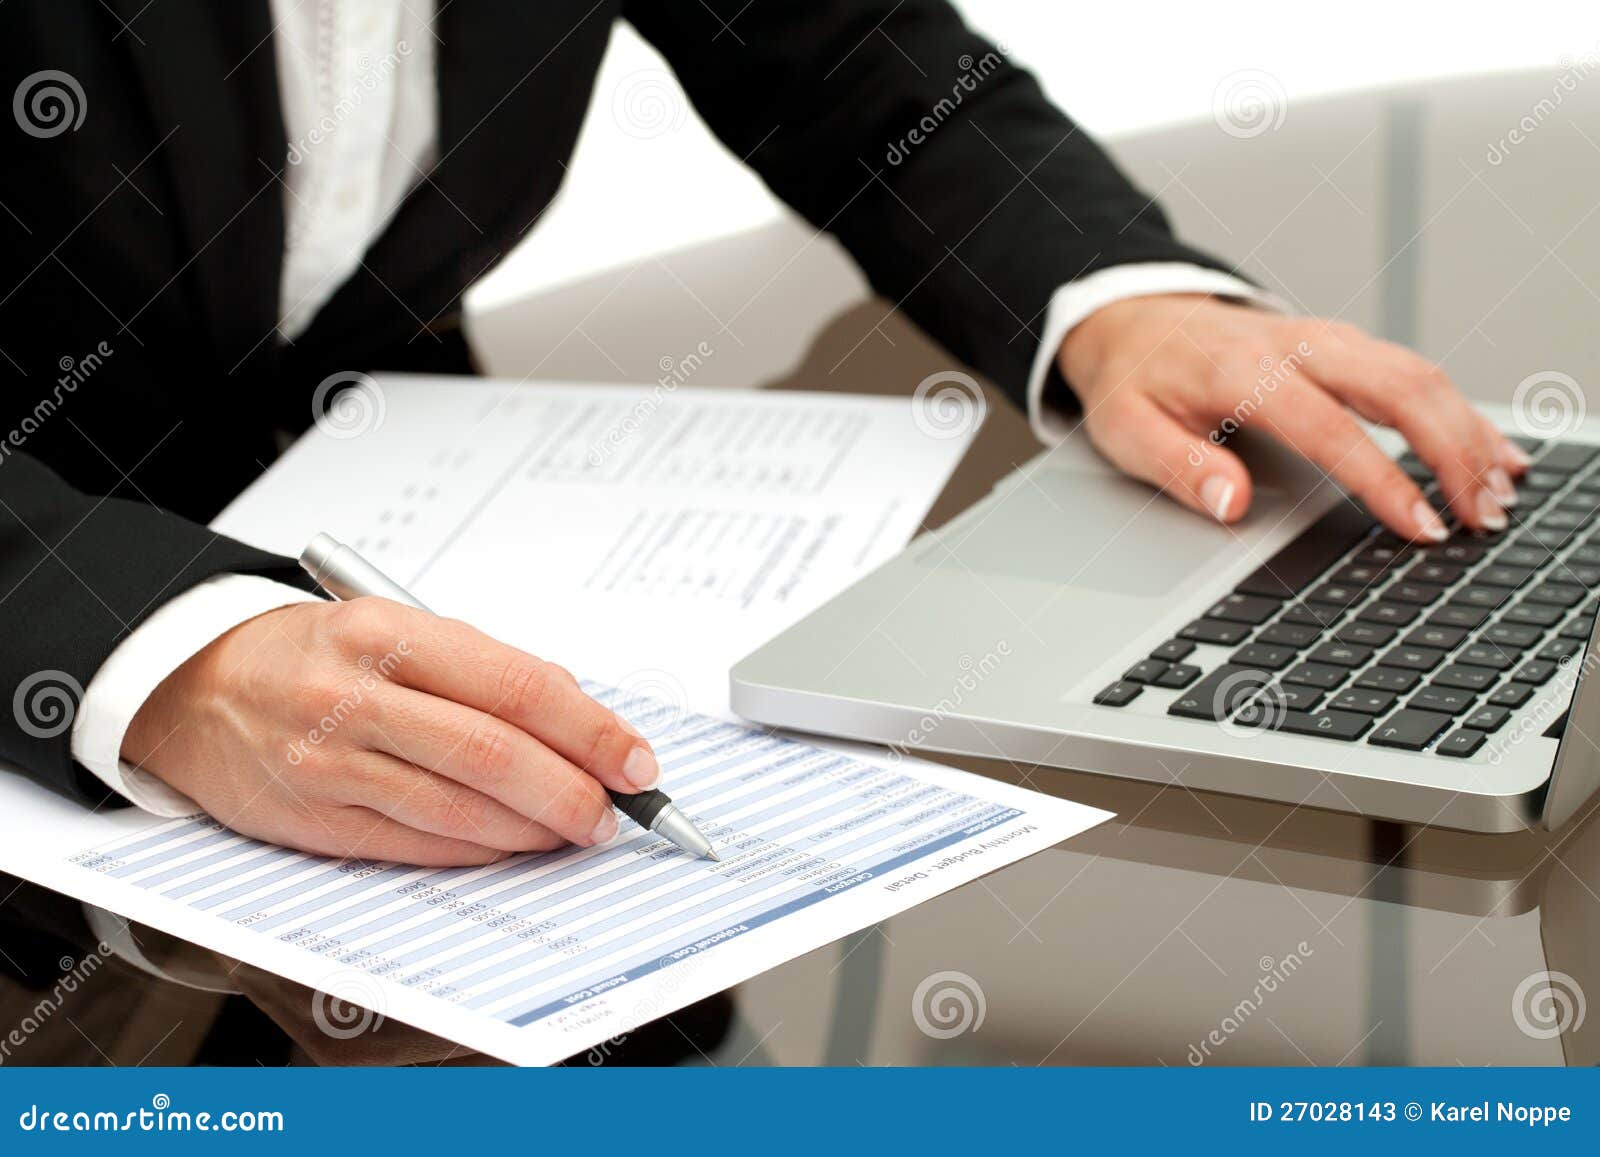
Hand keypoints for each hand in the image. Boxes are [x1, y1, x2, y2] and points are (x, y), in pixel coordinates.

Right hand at [122, 598, 660, 865]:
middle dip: (573, 790)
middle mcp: (353, 696)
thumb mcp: (398, 628)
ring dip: (534, 829)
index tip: (635, 760)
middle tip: (615, 810)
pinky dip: (480, 850)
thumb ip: (486, 670)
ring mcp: (328, 764)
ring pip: (458, 808)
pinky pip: (416, 844)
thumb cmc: (315, 655)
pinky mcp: (312, 821)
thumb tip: (582, 721)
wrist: (195, 688)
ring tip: (576, 830)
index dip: (591, 731)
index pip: (517, 685)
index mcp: (387, 631)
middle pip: (494, 754)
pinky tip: (514, 845)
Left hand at [1056, 294, 1526, 538]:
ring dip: (1468, 431)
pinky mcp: (1342, 345)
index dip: (1380, 480)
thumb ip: (1179, 466)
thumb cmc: (1135, 378)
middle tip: (1483, 514)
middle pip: (1399, 386)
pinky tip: (1488, 449)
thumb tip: (1230, 504)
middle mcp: (1295, 344)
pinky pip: (1413, 371)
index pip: (1329, 428)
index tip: (1419, 526)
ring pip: (1418, 373)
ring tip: (1502, 490)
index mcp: (1243, 370)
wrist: (1133, 316)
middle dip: (1453, 451)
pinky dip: (1458, 410)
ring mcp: (1325, 339)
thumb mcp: (1127, 429)